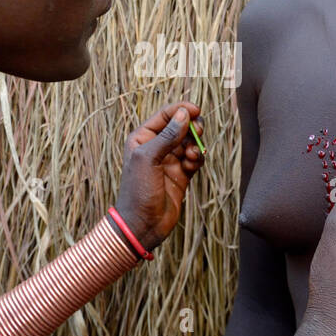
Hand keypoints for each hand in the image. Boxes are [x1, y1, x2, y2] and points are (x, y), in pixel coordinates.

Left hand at [113, 101, 204, 250]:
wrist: (142, 224)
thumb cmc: (138, 191)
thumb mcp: (148, 158)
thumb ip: (167, 135)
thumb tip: (184, 114)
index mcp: (142, 138)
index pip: (165, 115)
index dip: (181, 110)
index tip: (196, 110)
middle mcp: (156, 147)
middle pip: (181, 126)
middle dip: (192, 127)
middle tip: (198, 132)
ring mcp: (170, 160)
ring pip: (190, 142)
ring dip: (196, 145)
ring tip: (193, 155)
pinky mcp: (181, 174)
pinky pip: (195, 158)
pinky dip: (197, 158)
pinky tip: (193, 164)